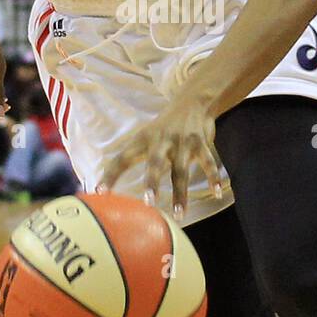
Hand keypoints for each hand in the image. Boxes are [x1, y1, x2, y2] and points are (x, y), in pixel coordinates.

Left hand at [96, 90, 224, 218]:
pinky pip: (208, 163)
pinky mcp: (200, 143)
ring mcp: (182, 143)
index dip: (110, 174)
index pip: (122, 158)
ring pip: (181, 170)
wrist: (191, 102)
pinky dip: (213, 178)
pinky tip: (216, 193)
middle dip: (152, 182)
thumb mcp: (144, 137)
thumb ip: (130, 158)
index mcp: (142, 140)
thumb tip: (105, 186)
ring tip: (179, 214)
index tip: (99, 192)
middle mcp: (161, 141)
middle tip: (149, 202)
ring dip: (181, 193)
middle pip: (155, 164)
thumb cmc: (162, 129)